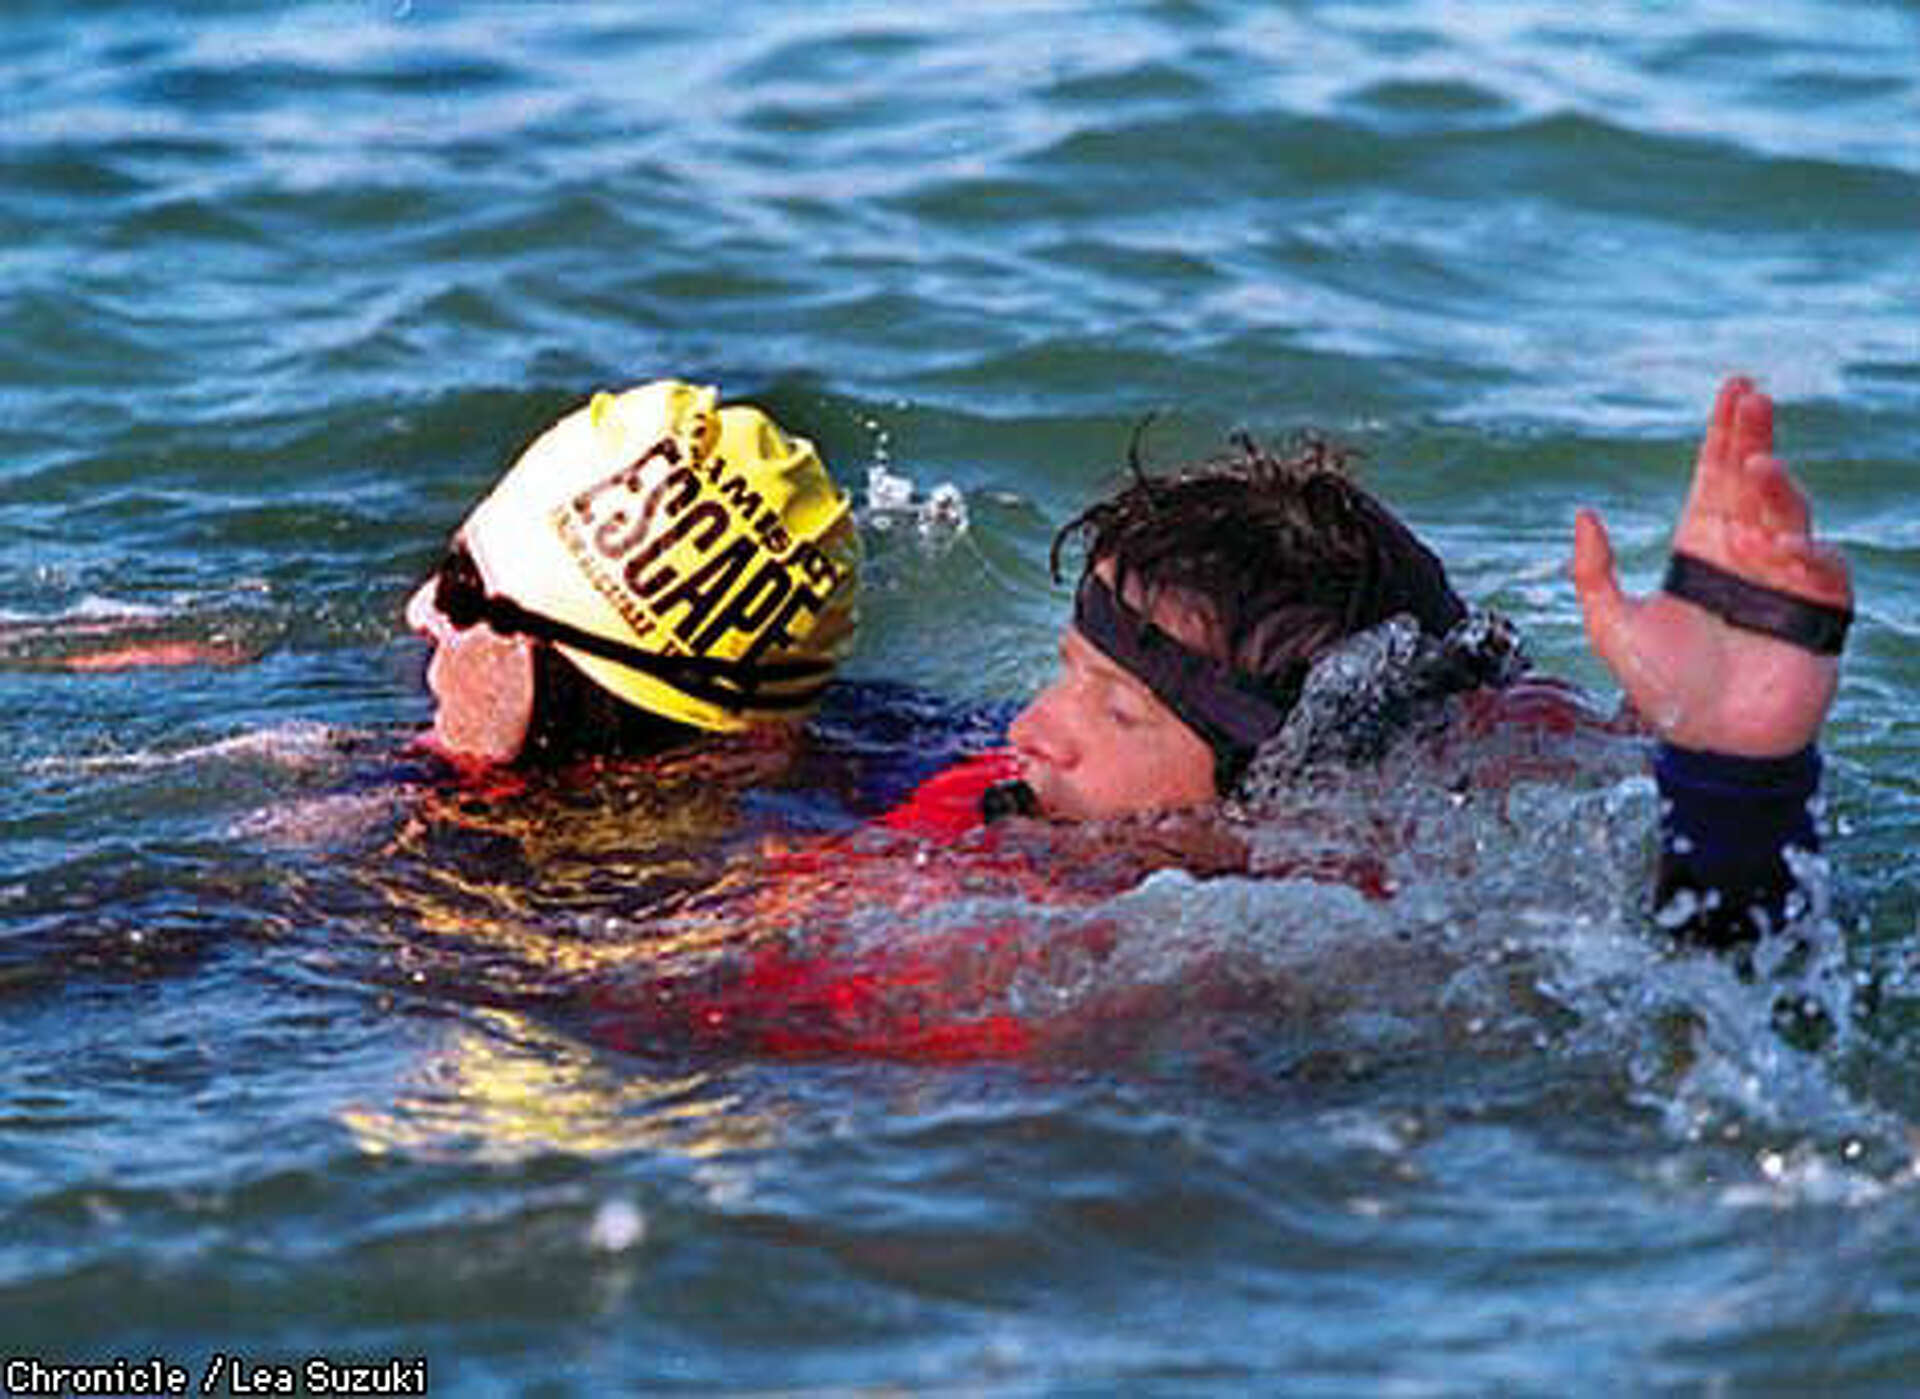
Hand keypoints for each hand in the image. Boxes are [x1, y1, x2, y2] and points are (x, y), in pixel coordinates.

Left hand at [1572, 376, 1850, 757]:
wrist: (1710, 745)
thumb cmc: (1663, 687)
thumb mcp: (1611, 626)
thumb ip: (1592, 573)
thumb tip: (1583, 514)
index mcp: (1700, 547)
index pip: (1714, 477)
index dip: (1725, 433)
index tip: (1734, 389)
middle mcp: (1745, 552)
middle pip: (1754, 481)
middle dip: (1754, 436)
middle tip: (1751, 398)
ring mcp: (1783, 578)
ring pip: (1790, 514)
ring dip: (1777, 486)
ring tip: (1757, 467)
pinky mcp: (1817, 612)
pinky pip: (1822, 569)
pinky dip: (1807, 553)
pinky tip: (1781, 550)